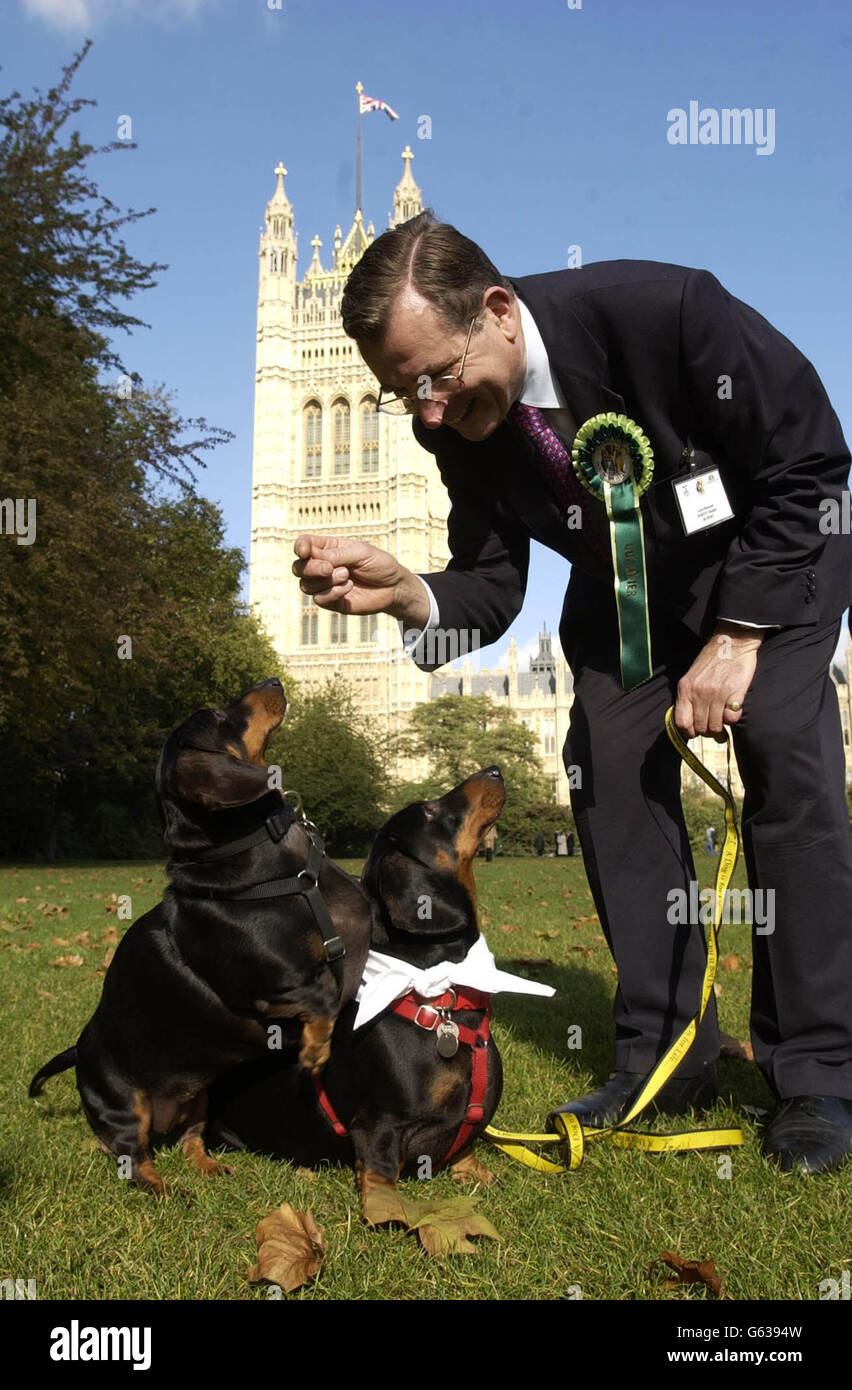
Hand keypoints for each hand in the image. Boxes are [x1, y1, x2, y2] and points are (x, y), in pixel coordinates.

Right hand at [292, 534, 429, 625]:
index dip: (299, 547)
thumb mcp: (360, 553)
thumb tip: (313, 558)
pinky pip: (319, 599)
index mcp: (328, 549)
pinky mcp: (332, 601)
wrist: (394, 587)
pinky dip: (333, 593)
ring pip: (306, 585)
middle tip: (329, 568)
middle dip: (311, 568)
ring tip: (347, 576)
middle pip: (299, 568)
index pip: (303, 545)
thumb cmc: (379, 564)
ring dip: (326, 581)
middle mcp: (322, 567)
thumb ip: (337, 554)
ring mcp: (325, 585)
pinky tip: (349, 588)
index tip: (304, 552)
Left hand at [674, 622, 763, 738]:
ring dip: (721, 727)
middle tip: (714, 727)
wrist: (731, 643)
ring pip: (716, 726)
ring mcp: (717, 693)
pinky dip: (732, 719)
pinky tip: (732, 709)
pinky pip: (732, 718)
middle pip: (701, 728)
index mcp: (685, 689)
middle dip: (707, 731)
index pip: (681, 722)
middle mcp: (699, 693)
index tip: (695, 733)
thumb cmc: (711, 661)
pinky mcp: (734, 692)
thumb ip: (688, 697)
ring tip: (723, 720)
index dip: (688, 733)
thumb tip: (688, 722)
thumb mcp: (691, 677)